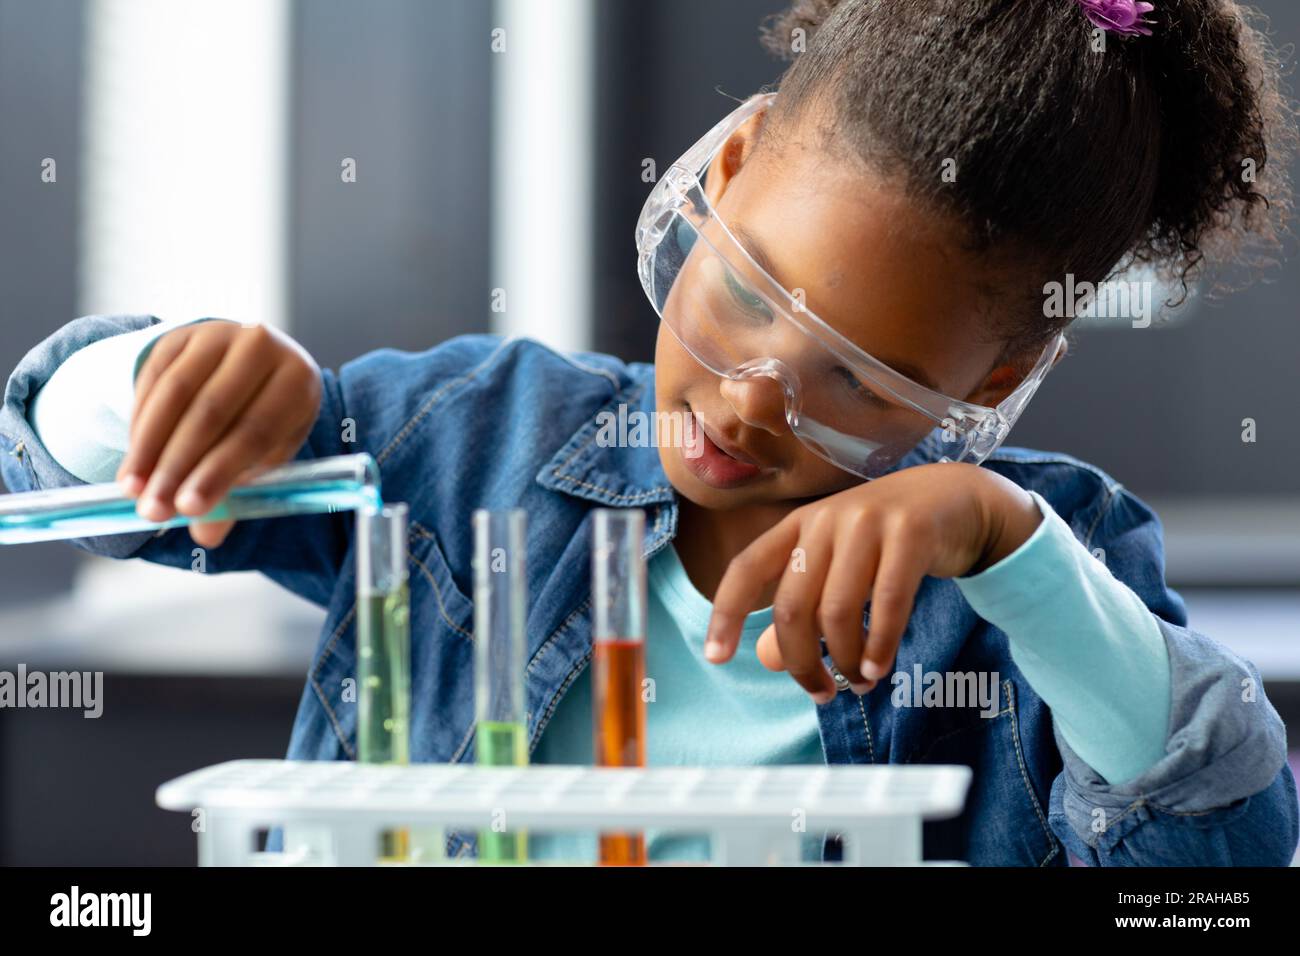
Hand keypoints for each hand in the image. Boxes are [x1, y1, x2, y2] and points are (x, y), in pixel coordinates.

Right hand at [114, 321, 321, 548]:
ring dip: (148, 448)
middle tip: (153, 510)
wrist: (252, 364)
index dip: (219, 471)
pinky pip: (150, 382)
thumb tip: (206, 536)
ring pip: (173, 394)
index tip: (188, 509)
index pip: (255, 430)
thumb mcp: (265, 455)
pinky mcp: (180, 335)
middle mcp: (261, 347)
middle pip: (211, 412)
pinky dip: (139, 425)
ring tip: (132, 491)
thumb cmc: (265, 420)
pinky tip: (134, 460)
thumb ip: (239, 492)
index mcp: (298, 381)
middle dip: (177, 466)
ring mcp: (218, 334)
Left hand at [702, 461, 1043, 702]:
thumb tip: (767, 659)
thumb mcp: (839, 566)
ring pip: (837, 610)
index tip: (716, 658)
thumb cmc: (888, 542)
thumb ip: (803, 607)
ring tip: (860, 682)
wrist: (958, 500)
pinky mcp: (910, 533)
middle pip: (793, 605)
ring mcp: (867, 522)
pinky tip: (878, 667)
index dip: (725, 613)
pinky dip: (879, 645)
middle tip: (821, 692)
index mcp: (798, 525)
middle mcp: (825, 519)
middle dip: (801, 661)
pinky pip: (886, 603)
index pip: (746, 568)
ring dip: (845, 659)